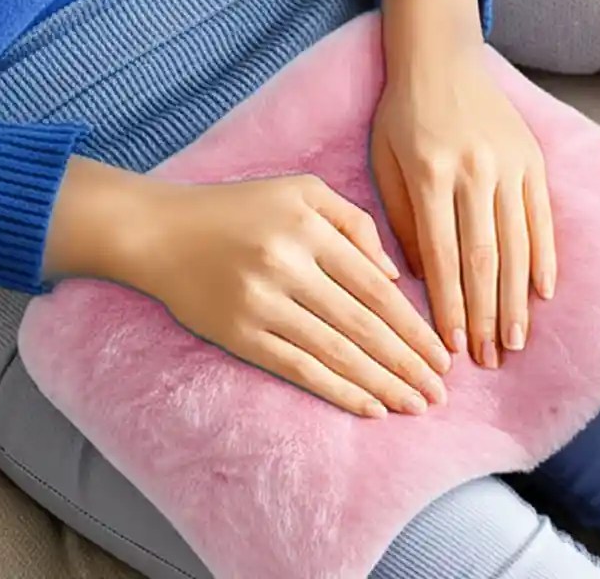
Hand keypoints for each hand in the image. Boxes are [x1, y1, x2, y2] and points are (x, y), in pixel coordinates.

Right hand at [46, 160, 448, 417]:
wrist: (158, 232)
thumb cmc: (239, 209)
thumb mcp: (301, 192)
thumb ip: (355, 222)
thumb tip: (396, 275)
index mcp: (309, 228)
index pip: (375, 288)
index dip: (413, 326)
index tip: (441, 355)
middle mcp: (287, 266)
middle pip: (362, 325)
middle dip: (407, 363)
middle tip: (441, 393)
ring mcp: (261, 303)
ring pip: (335, 352)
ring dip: (381, 383)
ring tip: (415, 405)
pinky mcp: (238, 334)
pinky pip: (297, 368)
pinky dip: (337, 390)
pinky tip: (369, 407)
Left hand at [373, 0, 556, 368]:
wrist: (441, 58)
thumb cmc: (402, 116)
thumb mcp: (385, 163)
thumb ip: (401, 221)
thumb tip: (423, 283)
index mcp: (430, 174)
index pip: (442, 256)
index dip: (449, 306)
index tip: (451, 346)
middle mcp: (474, 172)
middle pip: (484, 259)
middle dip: (486, 315)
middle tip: (488, 359)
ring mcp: (509, 165)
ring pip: (515, 245)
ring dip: (516, 299)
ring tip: (515, 341)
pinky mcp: (532, 160)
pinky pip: (541, 217)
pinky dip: (544, 258)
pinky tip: (543, 293)